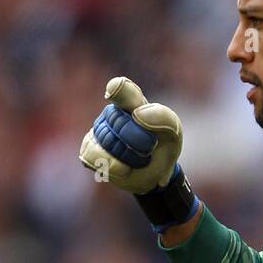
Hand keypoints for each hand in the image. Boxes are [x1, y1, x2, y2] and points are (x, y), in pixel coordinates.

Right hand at [79, 76, 182, 193]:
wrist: (155, 173)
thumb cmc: (162, 145)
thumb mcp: (173, 131)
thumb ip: (162, 117)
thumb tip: (137, 115)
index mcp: (132, 101)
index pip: (123, 91)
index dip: (118, 90)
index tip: (114, 89)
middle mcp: (112, 112)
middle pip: (121, 125)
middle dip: (140, 143)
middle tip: (149, 147)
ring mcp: (98, 131)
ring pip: (108, 143)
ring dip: (129, 157)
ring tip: (137, 158)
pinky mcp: (89, 150)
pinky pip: (96, 157)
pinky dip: (114, 167)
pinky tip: (124, 168)